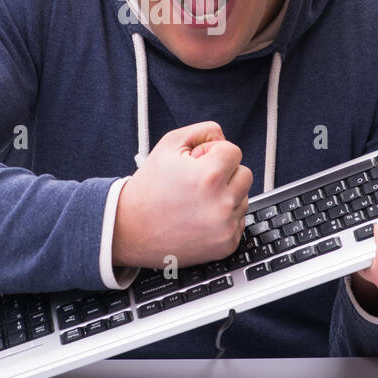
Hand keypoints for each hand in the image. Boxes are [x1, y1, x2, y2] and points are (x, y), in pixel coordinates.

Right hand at [113, 121, 252, 269]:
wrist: (132, 229)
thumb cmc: (150, 187)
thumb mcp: (170, 144)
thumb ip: (204, 131)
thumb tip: (225, 140)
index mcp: (210, 176)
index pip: (234, 151)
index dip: (212, 153)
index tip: (195, 164)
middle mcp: (222, 204)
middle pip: (245, 174)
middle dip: (225, 174)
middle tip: (197, 182)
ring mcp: (225, 228)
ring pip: (243, 198)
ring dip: (226, 196)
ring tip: (197, 201)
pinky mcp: (227, 245)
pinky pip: (239, 221)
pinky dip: (224, 218)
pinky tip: (200, 218)